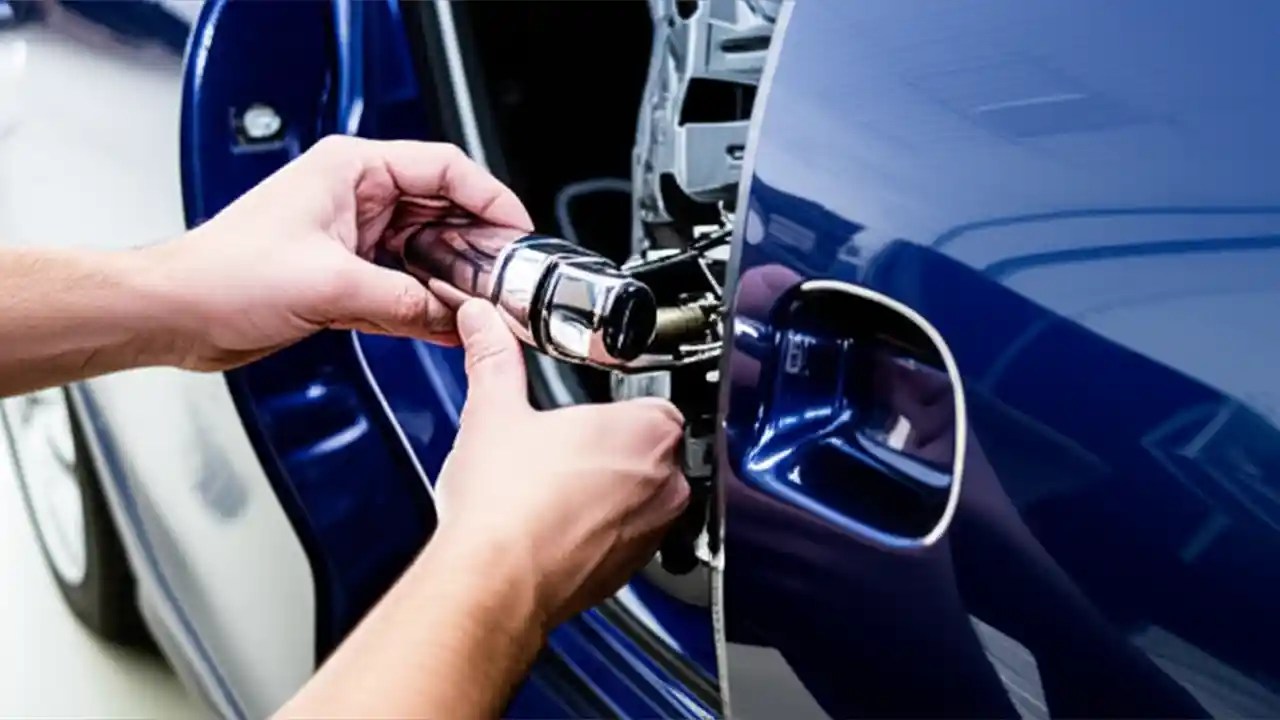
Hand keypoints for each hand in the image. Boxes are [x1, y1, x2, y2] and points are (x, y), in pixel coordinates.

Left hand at [144, 134, 531, 369]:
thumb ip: (404, 301)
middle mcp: (354, 195)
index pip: (444, 167)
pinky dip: (424, 302)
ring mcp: (351, 235)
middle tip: (505, 277)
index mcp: (350, 168)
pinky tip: (445, 323)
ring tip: (481, 304)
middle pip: (440, 210)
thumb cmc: (223, 274)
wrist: (178, 313)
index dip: (489, 198)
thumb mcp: (331, 286)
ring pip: (423, 250)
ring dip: (451, 278)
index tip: (516, 231)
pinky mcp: (344, 272)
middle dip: (475, 245)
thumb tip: (454, 316)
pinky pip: (402, 282)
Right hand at [432, 299, 689, 629]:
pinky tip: (555, 525)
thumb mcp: (495, 412)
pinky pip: (626, 538)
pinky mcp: (632, 570)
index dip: (618, 403)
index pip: (657, 399)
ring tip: (554, 487)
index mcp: (648, 430)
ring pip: (642, 496)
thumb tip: (482, 324)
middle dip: (612, 447)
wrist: (494, 581)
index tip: (588, 408)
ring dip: (610, 490)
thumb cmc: (505, 506)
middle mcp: (666, 483)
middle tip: (562, 447)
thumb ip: (494, 358)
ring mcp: (653, 531)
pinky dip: (600, 530)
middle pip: (651, 449)